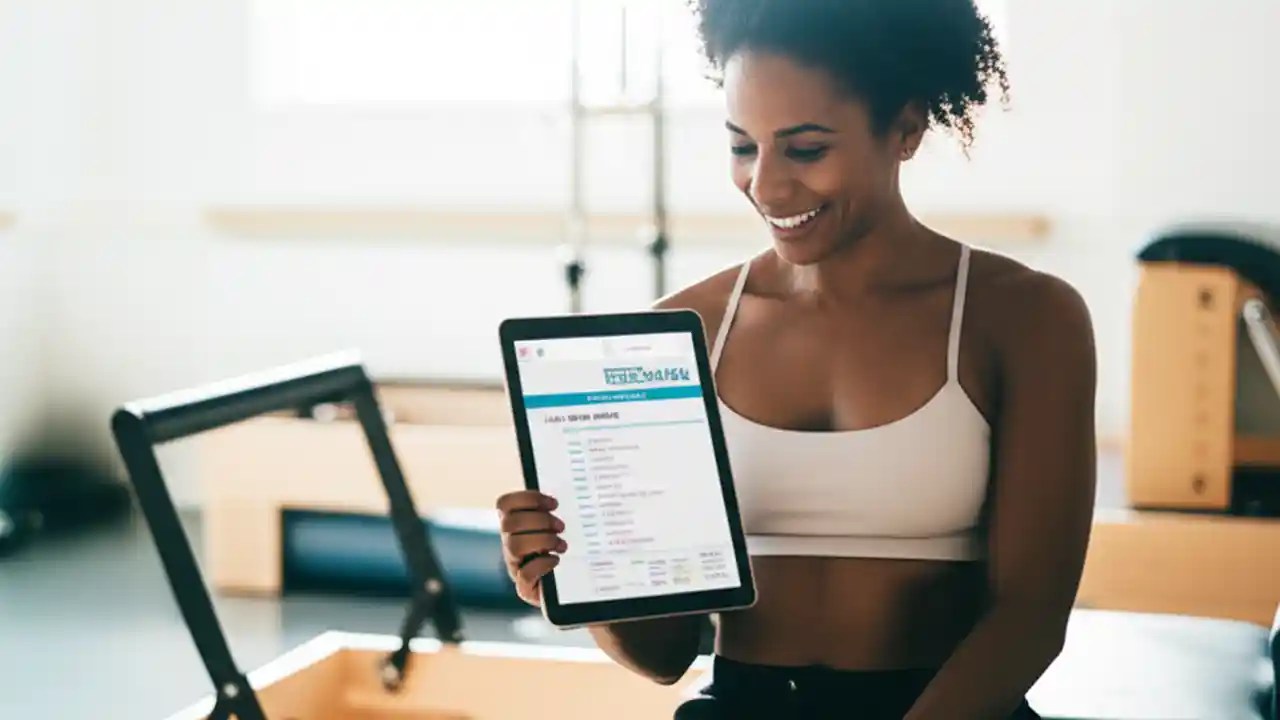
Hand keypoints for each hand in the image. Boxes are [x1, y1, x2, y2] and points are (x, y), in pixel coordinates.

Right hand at [496, 490, 566, 606]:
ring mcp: (515, 567)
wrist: (573, 588)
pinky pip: (524, 575)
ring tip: (561, 545)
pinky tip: (555, 561)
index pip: (505, 504)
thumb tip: (567, 491)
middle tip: (561, 527)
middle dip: (539, 520)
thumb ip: (557, 513)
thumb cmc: (568, 553)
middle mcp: (510, 544)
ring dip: (542, 540)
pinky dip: (542, 565)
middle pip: (509, 523)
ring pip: (514, 546)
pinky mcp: (525, 588)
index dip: (528, 498)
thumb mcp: (562, 529)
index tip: (554, 504)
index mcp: (516, 526)